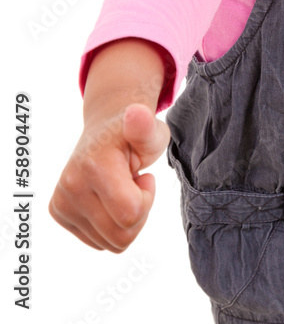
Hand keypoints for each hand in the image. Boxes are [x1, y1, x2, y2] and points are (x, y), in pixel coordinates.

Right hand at [49, 103, 170, 251]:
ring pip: (111, 243)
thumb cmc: (134, 135)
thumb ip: (148, 128)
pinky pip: (98, 242)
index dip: (147, 198)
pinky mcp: (59, 212)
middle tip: (134, 184)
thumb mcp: (151, 132)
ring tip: (121, 188)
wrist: (105, 130)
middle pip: (121, 236)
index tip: (144, 177)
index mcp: (94, 165)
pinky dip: (110, 226)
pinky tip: (109, 198)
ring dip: (125, 220)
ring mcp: (62, 201)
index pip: (131, 214)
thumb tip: (136, 113)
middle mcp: (71, 185)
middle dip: (138, 213)